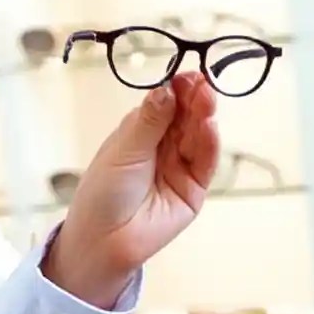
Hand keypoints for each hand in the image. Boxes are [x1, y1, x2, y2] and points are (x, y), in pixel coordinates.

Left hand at [41, 71, 219, 308]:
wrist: (103, 239)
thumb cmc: (103, 192)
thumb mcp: (123, 150)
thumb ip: (148, 121)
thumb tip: (166, 89)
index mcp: (141, 131)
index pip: (166, 103)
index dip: (178, 89)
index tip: (189, 74)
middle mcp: (163, 145)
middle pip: (186, 116)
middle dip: (195, 99)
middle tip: (203, 82)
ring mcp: (180, 166)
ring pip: (198, 136)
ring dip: (205, 117)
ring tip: (208, 98)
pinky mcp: (193, 189)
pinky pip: (205, 163)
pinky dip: (210, 144)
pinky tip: (210, 127)